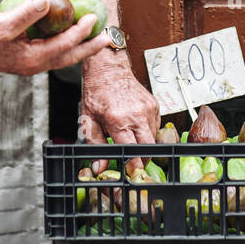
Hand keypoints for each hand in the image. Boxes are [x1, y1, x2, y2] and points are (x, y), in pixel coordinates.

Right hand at [0, 0, 110, 75]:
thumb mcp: (2, 23)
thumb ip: (26, 14)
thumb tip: (46, 0)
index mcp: (32, 60)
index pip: (64, 45)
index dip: (80, 32)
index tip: (90, 18)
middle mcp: (34, 65)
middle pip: (69, 57)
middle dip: (89, 47)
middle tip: (108, 37)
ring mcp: (30, 63)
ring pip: (61, 55)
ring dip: (78, 46)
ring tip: (92, 37)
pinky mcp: (25, 57)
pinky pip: (51, 50)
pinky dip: (63, 42)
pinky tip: (65, 33)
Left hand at [78, 56, 159, 174]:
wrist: (108, 68)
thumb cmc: (96, 93)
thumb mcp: (89, 120)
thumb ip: (95, 145)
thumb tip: (100, 168)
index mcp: (118, 120)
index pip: (132, 151)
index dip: (132, 167)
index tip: (130, 175)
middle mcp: (137, 115)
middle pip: (149, 148)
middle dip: (143, 159)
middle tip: (134, 164)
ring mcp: (148, 109)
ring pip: (153, 138)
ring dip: (144, 144)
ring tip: (132, 141)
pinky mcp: (155, 105)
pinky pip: (155, 126)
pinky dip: (147, 131)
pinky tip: (135, 128)